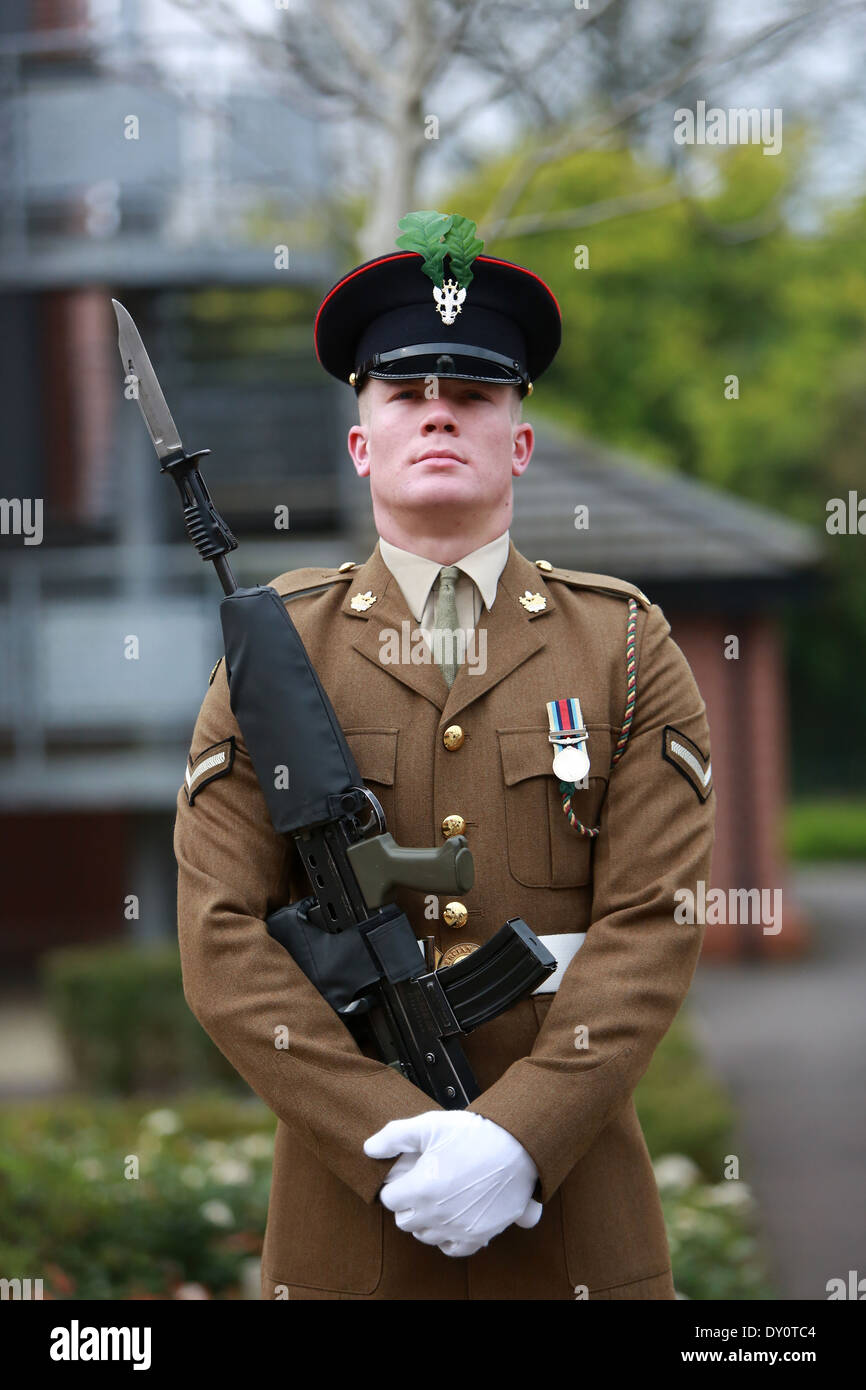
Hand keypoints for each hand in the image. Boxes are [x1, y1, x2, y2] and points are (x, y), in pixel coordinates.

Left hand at [364, 1110, 540, 1256]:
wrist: (517, 1146)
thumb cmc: (474, 1133)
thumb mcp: (430, 1124)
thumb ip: (394, 1136)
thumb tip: (369, 1148)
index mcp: (420, 1189)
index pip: (389, 1199)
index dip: (396, 1184)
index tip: (408, 1175)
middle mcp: (436, 1215)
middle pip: (404, 1221)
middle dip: (408, 1204)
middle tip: (422, 1185)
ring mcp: (457, 1228)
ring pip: (425, 1236)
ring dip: (426, 1221)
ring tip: (438, 1199)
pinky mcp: (477, 1235)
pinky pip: (452, 1249)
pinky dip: (448, 1238)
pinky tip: (452, 1219)